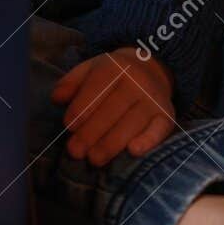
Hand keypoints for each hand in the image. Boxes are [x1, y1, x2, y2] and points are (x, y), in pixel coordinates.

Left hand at [52, 47, 175, 165]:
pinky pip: (160, 129)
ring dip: (112, 143)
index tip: (68, 126)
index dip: (81, 107)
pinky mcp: (168, 116)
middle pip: (113, 108)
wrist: (151, 68)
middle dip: (91, 132)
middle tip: (75, 151)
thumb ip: (71, 82)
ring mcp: (154, 99)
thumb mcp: (90, 69)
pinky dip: (148, 141)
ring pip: (133, 122)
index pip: (97, 87)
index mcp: (115, 66)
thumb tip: (55, 98)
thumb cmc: (113, 75)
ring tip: (93, 159)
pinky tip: (133, 151)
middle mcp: (137, 81)